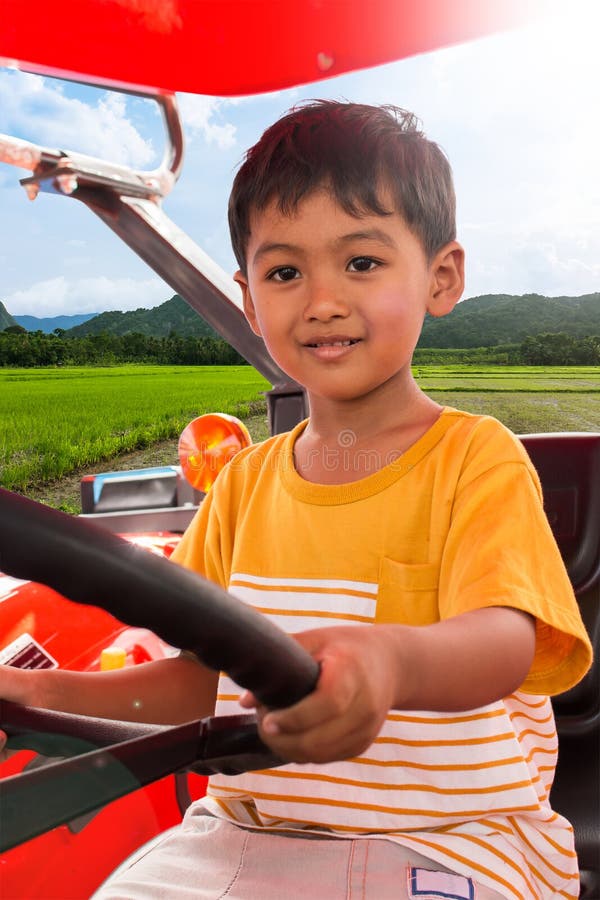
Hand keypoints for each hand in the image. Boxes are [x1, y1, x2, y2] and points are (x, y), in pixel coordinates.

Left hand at [239, 626, 396, 763]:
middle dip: (282, 739)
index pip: (326, 705)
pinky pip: (326, 758)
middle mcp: (365, 707)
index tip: (266, 719)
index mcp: (352, 674)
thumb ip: (281, 663)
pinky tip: (290, 736)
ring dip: (289, 749)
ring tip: (272, 729)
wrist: (393, 663)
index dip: (294, 718)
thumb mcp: (317, 639)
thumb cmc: (348, 647)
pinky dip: (304, 752)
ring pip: (320, 756)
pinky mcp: (363, 745)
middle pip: (319, 740)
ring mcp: (366, 730)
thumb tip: (244, 699)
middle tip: (261, 722)